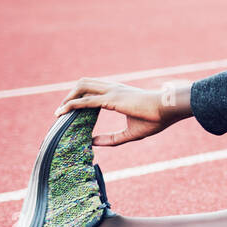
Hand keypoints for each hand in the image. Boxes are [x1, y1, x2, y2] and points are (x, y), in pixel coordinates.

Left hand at [52, 78, 191, 145]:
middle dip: (71, 95)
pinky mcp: (111, 99)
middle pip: (84, 83)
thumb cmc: (155, 119)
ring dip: (68, 97)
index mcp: (119, 93)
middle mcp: (113, 88)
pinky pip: (85, 101)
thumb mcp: (130, 133)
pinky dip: (71, 105)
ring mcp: (111, 91)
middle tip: (62, 111)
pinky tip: (63, 112)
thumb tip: (92, 142)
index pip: (94, 90)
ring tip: (59, 112)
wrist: (168, 109)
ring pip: (81, 86)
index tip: (72, 111)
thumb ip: (111, 139)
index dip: (81, 98)